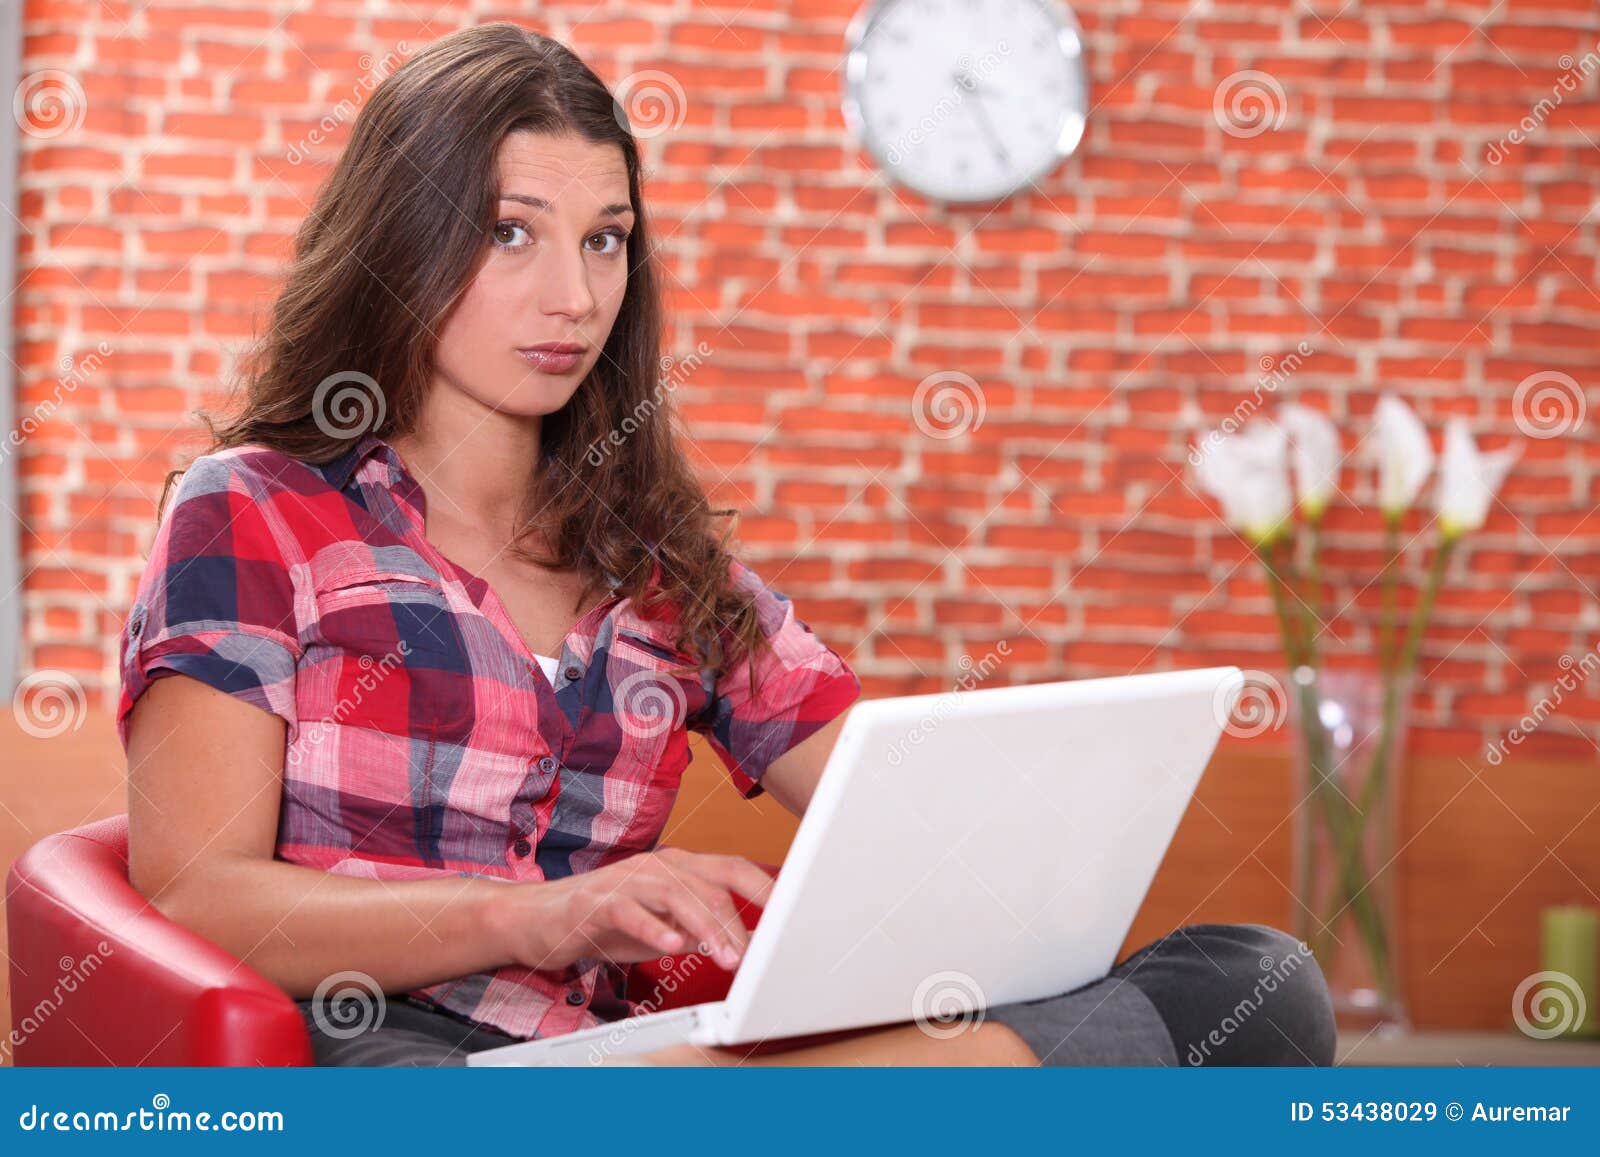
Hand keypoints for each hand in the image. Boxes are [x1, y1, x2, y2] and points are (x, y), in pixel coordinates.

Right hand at [488, 847, 775, 973]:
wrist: (539, 919)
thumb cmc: (606, 921)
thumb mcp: (663, 927)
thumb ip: (699, 931)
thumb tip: (744, 944)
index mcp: (678, 868)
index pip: (730, 868)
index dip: (763, 885)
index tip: (791, 910)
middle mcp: (656, 867)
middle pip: (708, 883)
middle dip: (735, 921)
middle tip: (752, 956)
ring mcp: (626, 880)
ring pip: (676, 893)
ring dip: (705, 927)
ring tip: (725, 957)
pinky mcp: (597, 901)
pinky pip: (630, 911)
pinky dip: (654, 928)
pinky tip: (671, 947)